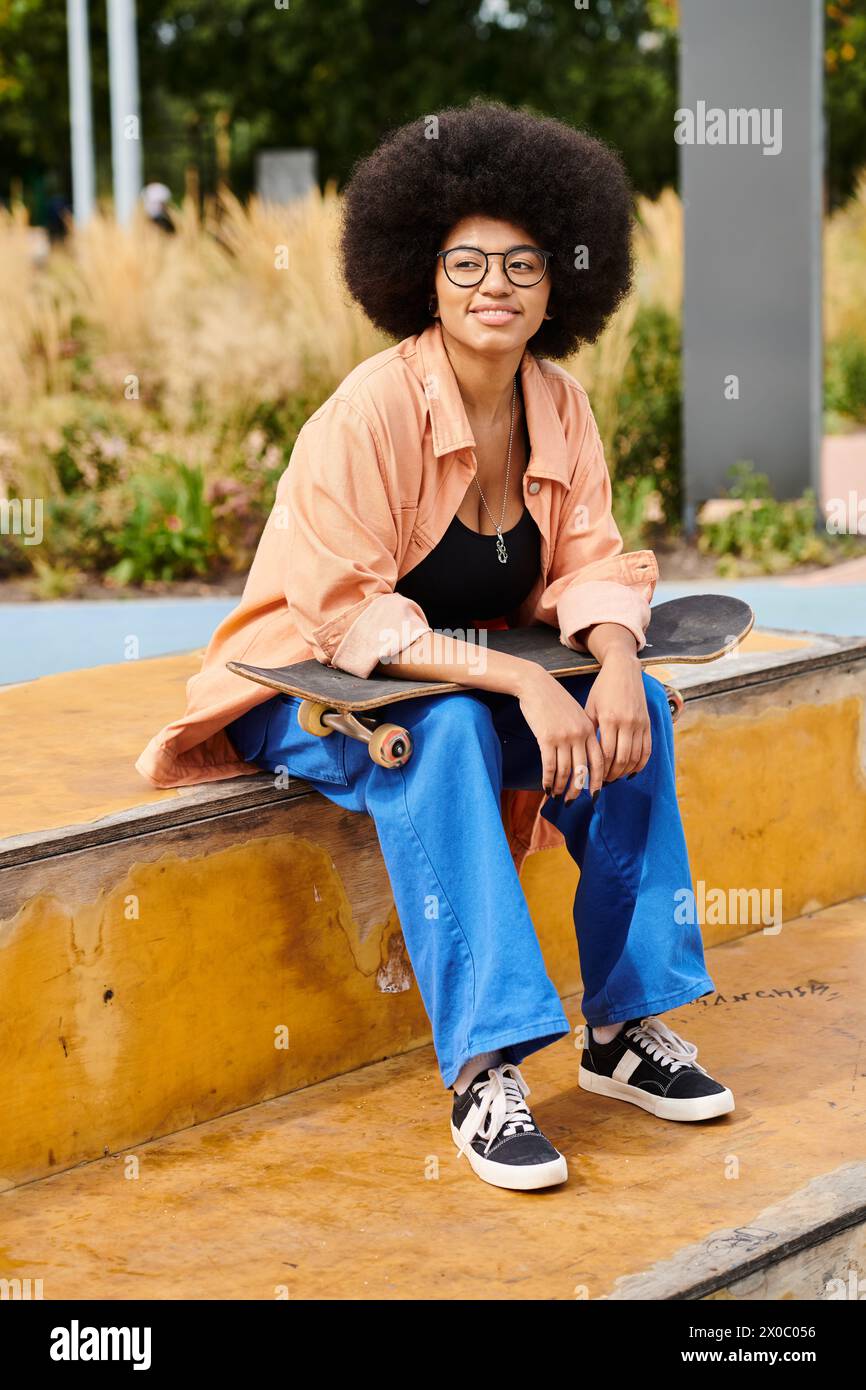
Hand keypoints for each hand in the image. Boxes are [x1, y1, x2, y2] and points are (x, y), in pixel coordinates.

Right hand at [516, 669, 604, 802]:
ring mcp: (564, 737)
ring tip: (557, 797)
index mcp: (589, 729)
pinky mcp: (547, 738)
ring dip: (561, 787)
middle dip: (578, 790)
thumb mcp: (575, 715)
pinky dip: (548, 780)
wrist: (535, 685)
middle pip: (583, 770)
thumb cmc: (554, 701)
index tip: (594, 794)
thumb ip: (582, 734)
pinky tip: (546, 788)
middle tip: (572, 802)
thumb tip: (584, 759)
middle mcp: (580, 735)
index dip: (598, 780)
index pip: (599, 761)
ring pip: (565, 771)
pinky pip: (550, 766)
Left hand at [583, 647, 650, 782]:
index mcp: (609, 718)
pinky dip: (640, 764)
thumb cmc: (602, 689)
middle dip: (611, 774)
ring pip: (635, 757)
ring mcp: (640, 723)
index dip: (600, 769)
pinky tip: (630, 772)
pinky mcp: (648, 724)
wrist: (624, 670)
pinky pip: (647, 750)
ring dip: (624, 771)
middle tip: (602, 782)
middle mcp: (627, 722)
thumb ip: (589, 730)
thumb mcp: (590, 707)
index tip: (592, 777)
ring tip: (614, 778)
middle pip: (621, 759)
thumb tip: (583, 756)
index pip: (606, 753)